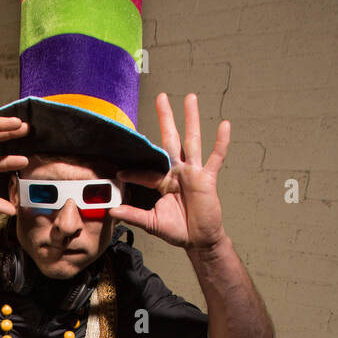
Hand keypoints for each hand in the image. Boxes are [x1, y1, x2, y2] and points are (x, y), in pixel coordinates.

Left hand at [109, 92, 228, 250]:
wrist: (199, 240)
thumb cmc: (178, 230)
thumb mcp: (152, 223)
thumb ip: (133, 215)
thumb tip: (112, 213)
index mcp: (164, 181)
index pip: (147, 172)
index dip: (134, 172)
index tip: (119, 173)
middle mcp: (178, 172)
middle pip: (171, 140)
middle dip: (166, 119)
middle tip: (161, 97)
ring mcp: (194, 172)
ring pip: (192, 141)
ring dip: (191, 118)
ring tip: (190, 97)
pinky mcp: (208, 178)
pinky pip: (216, 157)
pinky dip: (221, 142)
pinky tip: (224, 125)